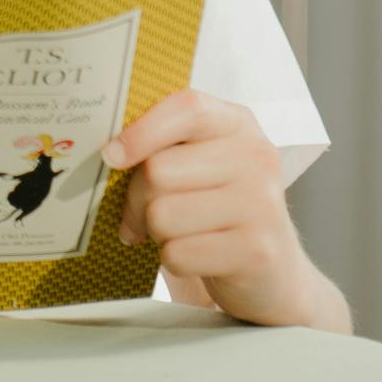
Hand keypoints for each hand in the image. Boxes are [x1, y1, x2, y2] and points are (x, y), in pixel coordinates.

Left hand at [107, 91, 346, 330]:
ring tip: (181, 234)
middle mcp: (257, 158)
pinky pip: (177, 254)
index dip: (141, 131)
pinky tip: (198, 258)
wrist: (274, 274)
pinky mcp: (256, 251)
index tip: (111, 156)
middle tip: (147, 215)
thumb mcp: (201, 163)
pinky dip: (174, 261)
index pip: (187, 108)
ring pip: (161, 215)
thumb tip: (108, 153)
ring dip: (157, 233)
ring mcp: (261, 204)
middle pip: (157, 170)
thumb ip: (164, 145)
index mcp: (238, 124)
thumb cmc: (219, 210)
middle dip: (138, 200)